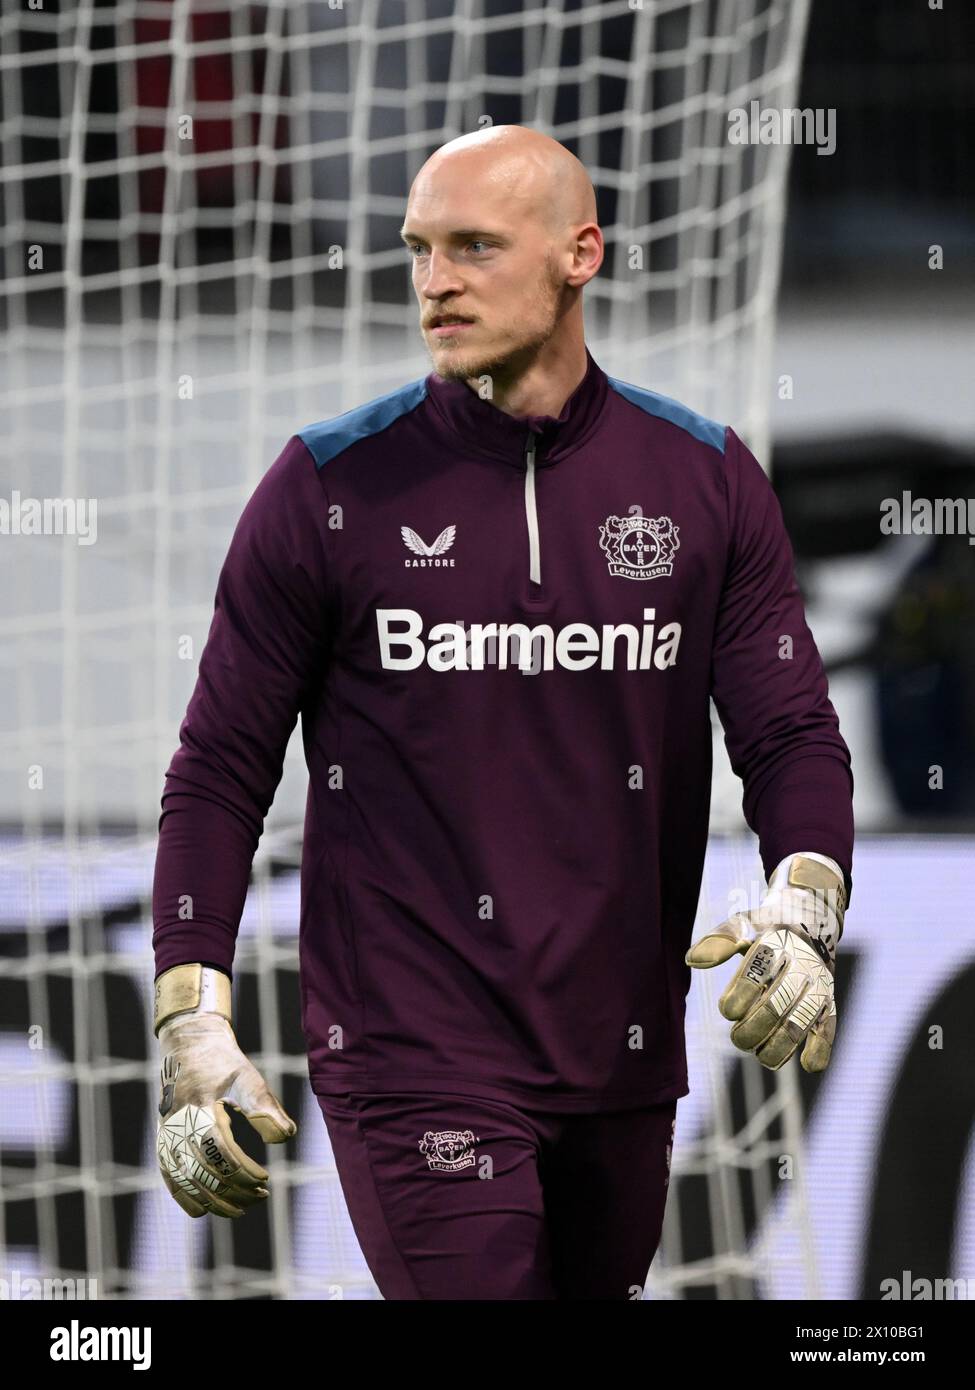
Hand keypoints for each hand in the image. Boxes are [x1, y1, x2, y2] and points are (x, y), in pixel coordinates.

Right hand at [155, 965, 296, 1216]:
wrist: (188, 1044)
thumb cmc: (222, 1061)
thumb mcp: (246, 1077)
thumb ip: (264, 1106)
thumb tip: (286, 1137)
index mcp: (199, 1107)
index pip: (221, 1150)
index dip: (243, 1171)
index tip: (265, 1179)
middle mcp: (178, 1124)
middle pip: (203, 1170)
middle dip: (233, 1190)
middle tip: (260, 1196)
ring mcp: (167, 1133)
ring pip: (185, 1178)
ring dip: (212, 1199)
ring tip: (239, 1209)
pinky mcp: (164, 1139)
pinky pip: (169, 1175)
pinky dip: (183, 1195)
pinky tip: (201, 1211)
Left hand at [685, 853, 846, 1073]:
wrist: (811, 920)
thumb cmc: (765, 927)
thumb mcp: (742, 925)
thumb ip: (719, 942)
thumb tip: (692, 960)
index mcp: (776, 943)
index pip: (756, 974)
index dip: (739, 997)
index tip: (726, 1011)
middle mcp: (801, 964)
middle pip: (776, 1004)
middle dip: (753, 1029)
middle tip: (737, 1040)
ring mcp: (819, 984)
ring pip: (801, 1021)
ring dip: (779, 1045)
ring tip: (759, 1055)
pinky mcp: (829, 1001)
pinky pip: (828, 1027)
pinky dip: (821, 1048)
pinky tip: (807, 1065)